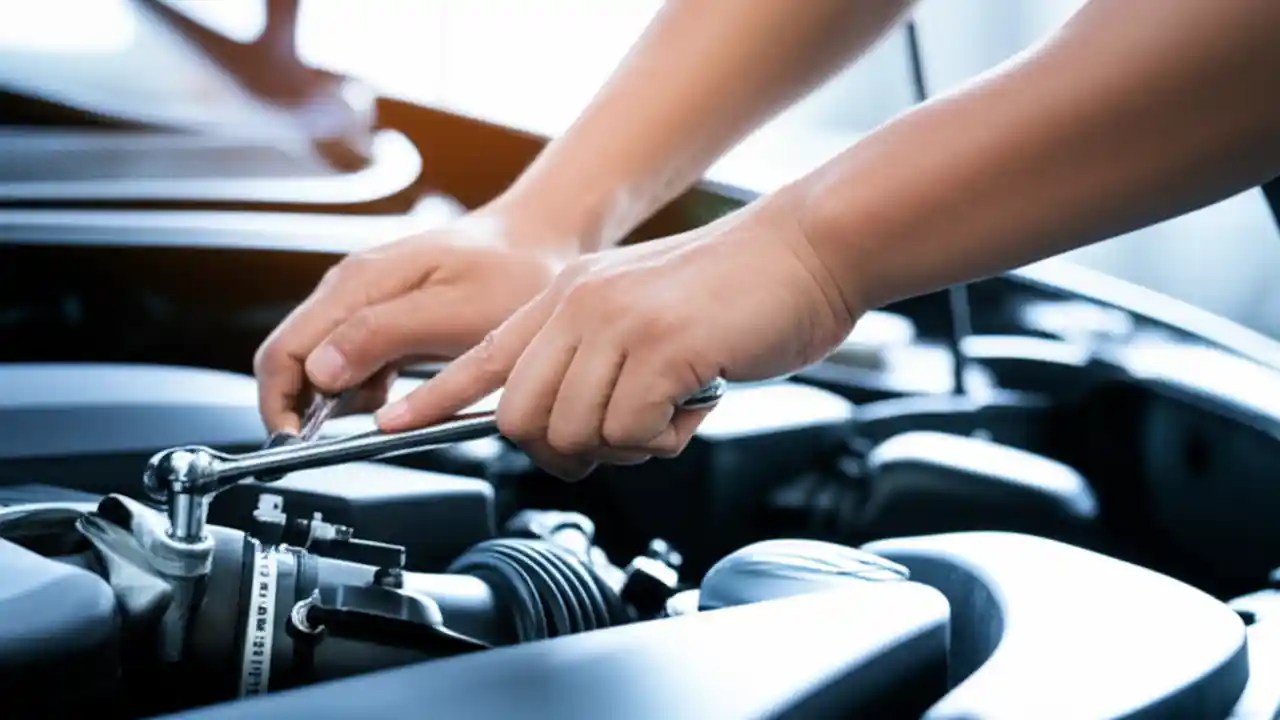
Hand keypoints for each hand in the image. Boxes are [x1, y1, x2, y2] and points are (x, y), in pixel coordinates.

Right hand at [254, 205, 577, 433]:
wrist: (541, 239)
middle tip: (326, 446)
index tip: (294, 446)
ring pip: (318, 360)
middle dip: (297, 407)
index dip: (279, 405)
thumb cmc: (513, 271)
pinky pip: (350, 357)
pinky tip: (388, 398)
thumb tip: (318, 371)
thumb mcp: (454, 314)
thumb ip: (381, 337)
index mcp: (360, 283)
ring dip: (330, 399)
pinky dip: (358, 387)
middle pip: (292, 356)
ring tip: (372, 419)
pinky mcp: (383, 311)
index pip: (284, 351)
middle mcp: (351, 285)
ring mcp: (365, 297)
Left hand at [375, 195, 858, 478]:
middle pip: (522, 420)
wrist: (802, 252)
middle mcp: (578, 306)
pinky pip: (629, 430)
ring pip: (574, 433)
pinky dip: (663, 437)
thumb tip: (570, 436)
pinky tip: (694, 403)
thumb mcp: (640, 317)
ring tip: (670, 410)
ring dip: (626, 444)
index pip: (482, 357)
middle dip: (567, 449)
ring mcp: (615, 323)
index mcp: (566, 296)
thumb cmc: (731, 295)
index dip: (434, 398)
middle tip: (623, 436)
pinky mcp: (659, 347)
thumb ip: (594, 365)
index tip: (392, 424)